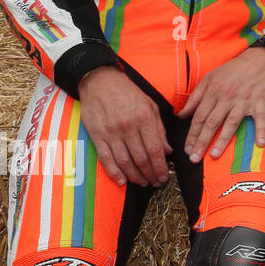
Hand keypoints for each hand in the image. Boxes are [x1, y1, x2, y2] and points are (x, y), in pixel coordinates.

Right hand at [77, 66, 170, 187]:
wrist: (100, 82)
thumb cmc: (128, 93)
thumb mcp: (151, 105)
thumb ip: (159, 129)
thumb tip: (168, 150)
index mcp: (144, 118)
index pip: (155, 149)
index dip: (160, 166)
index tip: (164, 176)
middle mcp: (128, 127)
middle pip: (141, 158)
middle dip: (150, 174)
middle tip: (156, 183)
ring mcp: (111, 132)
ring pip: (125, 161)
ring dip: (135, 176)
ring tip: (143, 183)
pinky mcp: (97, 135)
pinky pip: (106, 158)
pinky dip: (114, 172)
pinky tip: (122, 181)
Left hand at [178, 47, 264, 162]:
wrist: (259, 60)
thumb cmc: (232, 70)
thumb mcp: (209, 78)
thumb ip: (195, 97)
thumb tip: (181, 115)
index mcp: (213, 92)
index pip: (199, 116)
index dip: (192, 134)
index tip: (187, 149)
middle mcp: (227, 98)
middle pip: (212, 123)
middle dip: (202, 142)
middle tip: (194, 158)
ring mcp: (244, 101)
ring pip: (231, 123)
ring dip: (223, 140)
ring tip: (214, 155)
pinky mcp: (260, 103)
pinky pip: (260, 119)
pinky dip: (260, 131)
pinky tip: (259, 144)